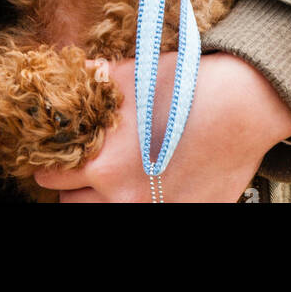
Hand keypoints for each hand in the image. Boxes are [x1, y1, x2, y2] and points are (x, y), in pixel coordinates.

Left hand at [33, 51, 290, 203]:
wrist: (240, 105)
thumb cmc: (186, 88)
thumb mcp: (129, 75)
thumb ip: (92, 81)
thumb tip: (70, 75)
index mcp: (103, 163)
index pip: (50, 176)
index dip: (52, 161)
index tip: (58, 154)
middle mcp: (123, 197)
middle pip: (71, 204)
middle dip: (76, 183)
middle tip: (89, 165)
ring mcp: (155, 212)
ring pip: (102, 215)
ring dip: (102, 199)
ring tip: (117, 177)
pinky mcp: (182, 216)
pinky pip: (150, 215)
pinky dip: (144, 202)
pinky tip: (152, 182)